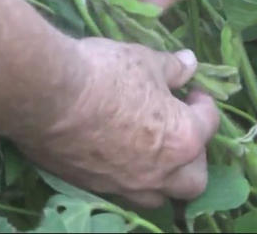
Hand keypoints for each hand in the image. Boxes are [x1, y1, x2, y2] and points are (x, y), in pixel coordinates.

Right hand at [13, 38, 219, 206]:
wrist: (47, 96)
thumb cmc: (106, 75)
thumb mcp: (145, 60)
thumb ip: (172, 68)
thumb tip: (189, 63)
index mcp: (182, 140)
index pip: (209, 125)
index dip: (204, 104)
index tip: (192, 91)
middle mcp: (159, 173)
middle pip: (193, 180)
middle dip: (194, 156)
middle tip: (180, 129)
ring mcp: (125, 185)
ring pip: (158, 195)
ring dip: (163, 176)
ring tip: (152, 149)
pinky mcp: (93, 187)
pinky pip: (123, 191)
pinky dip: (128, 176)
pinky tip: (117, 152)